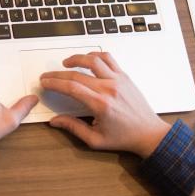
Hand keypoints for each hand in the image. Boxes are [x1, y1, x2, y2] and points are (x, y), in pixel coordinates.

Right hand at [40, 52, 169, 158]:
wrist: (149, 134)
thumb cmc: (125, 137)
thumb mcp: (96, 140)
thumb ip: (73, 128)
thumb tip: (55, 121)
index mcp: (101, 105)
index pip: (71, 87)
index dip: (54, 83)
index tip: (45, 82)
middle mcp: (109, 88)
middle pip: (77, 74)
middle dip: (57, 74)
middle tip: (48, 76)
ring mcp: (118, 80)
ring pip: (93, 59)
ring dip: (76, 58)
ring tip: (66, 63)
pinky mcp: (124, 76)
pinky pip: (108, 58)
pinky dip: (95, 55)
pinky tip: (87, 59)